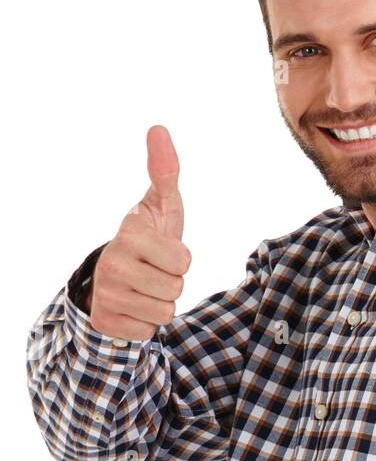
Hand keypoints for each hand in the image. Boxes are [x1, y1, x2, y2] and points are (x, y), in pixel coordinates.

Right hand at [88, 124, 190, 339]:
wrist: (113, 280)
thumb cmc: (147, 239)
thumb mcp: (159, 206)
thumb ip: (165, 171)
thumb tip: (158, 128)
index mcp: (129, 235)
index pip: (184, 261)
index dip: (180, 259)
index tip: (161, 251)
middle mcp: (113, 264)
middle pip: (176, 288)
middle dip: (171, 283)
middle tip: (153, 272)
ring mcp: (107, 295)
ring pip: (165, 312)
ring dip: (161, 303)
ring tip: (144, 289)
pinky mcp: (108, 322)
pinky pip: (150, 332)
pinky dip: (146, 323)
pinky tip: (133, 307)